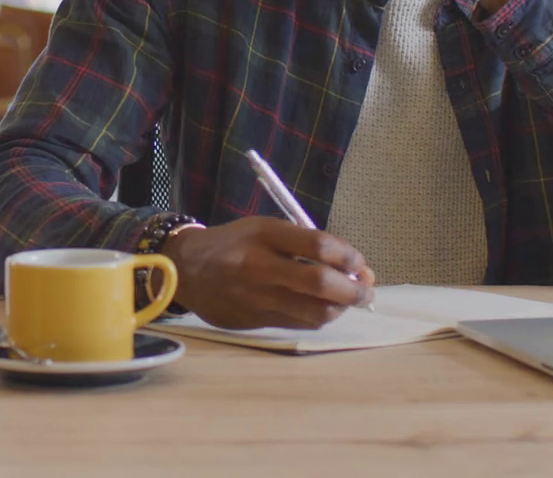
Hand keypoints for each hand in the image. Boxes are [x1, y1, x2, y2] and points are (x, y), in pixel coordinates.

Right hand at [161, 217, 375, 329]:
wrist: (186, 269)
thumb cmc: (235, 244)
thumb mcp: (265, 229)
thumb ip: (304, 244)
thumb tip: (353, 267)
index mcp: (264, 234)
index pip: (318, 245)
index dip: (348, 256)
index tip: (359, 262)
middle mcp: (260, 266)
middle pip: (320, 283)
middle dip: (353, 289)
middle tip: (366, 289)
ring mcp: (257, 297)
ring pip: (314, 312)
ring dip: (340, 308)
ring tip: (348, 301)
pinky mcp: (254, 321)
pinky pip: (299, 324)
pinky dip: (318, 316)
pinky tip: (323, 308)